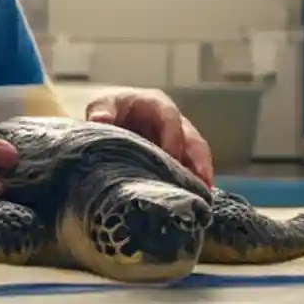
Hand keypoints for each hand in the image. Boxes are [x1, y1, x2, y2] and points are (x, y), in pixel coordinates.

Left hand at [85, 88, 214, 186]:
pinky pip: (190, 168)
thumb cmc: (109, 109)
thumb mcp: (103, 105)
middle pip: (192, 138)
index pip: (171, 117)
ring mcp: (178, 140)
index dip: (173, 136)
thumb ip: (102, 111)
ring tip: (204, 196)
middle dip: (199, 159)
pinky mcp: (177, 157)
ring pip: (196, 156)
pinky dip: (193, 182)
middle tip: (203, 181)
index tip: (170, 156)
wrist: (109, 119)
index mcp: (157, 104)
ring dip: (201, 175)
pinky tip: (195, 199)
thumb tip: (100, 119)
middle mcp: (173, 122)